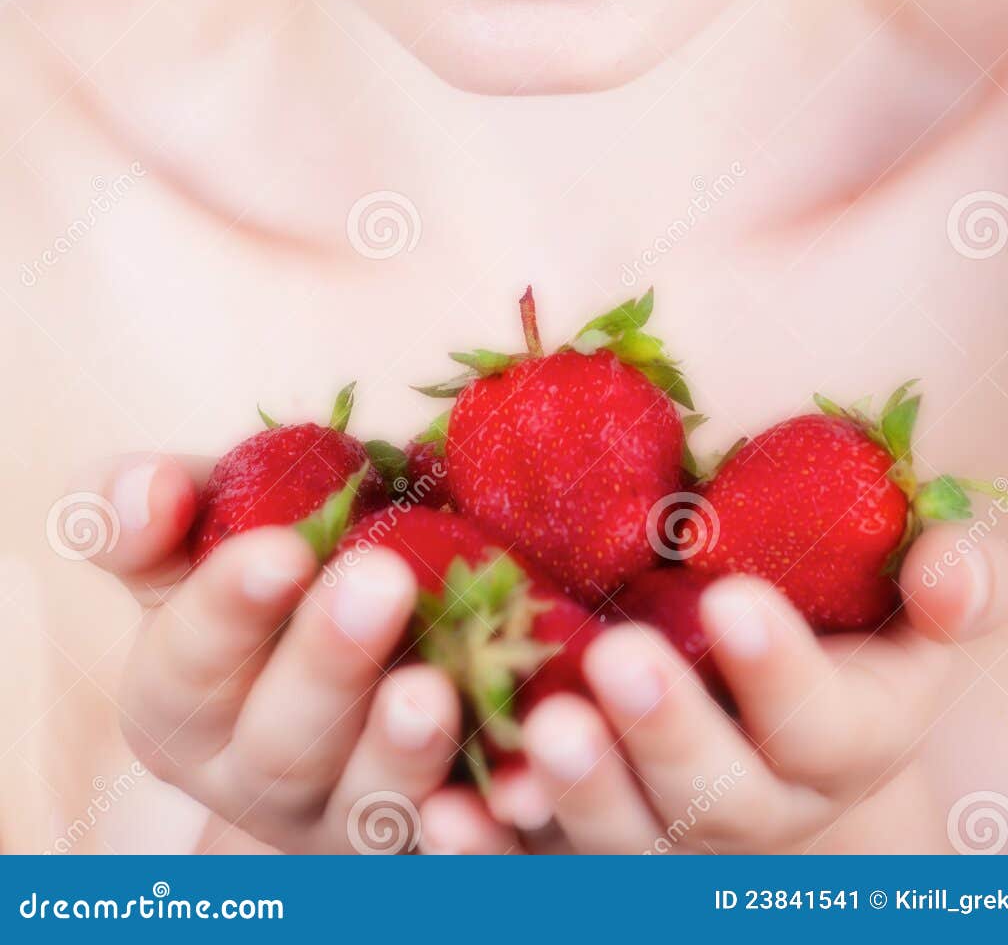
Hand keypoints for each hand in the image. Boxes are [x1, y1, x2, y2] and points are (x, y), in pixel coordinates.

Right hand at [82, 454, 519, 853]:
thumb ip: (152, 505)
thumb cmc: (285, 554)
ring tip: (437, 689)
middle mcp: (254, 781)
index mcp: (179, 707)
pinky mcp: (439, 844)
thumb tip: (149, 491)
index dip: (226, 608)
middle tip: (379, 581)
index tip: (283, 547)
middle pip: (279, 745)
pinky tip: (524, 780)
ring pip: (368, 806)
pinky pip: (468, 849)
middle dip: (326, 664)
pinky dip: (492, 819)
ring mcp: (349, 821)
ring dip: (403, 752)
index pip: (184, 668)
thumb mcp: (210, 520)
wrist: (388, 602)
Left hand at [488, 528, 1007, 853]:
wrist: (765, 704)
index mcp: (841, 742)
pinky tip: (438, 808)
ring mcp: (667, 841)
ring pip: (624, 843)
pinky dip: (487, 847)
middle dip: (670, 731)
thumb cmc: (842, 626)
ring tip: (538, 725)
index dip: (780, 670)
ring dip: (576, 792)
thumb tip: (950, 569)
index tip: (731, 595)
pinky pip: (534, 866)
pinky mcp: (581, 849)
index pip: (822, 724)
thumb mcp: (910, 604)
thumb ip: (951, 583)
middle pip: (718, 798)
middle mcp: (756, 810)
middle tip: (619, 657)